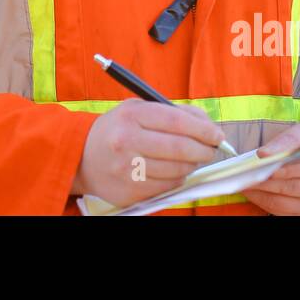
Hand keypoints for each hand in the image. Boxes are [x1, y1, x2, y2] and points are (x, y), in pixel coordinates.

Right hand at [71, 101, 228, 206]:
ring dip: (192, 165)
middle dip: (204, 149)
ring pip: (177, 170)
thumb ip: (173, 112)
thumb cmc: (117, 129)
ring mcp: (127, 169)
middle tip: (211, 149)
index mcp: (130, 115)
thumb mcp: (137, 109)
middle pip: (180, 147)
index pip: (176, 121)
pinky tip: (173, 171)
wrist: (82, 156)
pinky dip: (177, 179)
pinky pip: (167, 187)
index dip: (203, 129)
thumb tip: (208, 125)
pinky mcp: (129, 190)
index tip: (217, 135)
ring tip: (191, 159)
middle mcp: (126, 141)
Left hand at [241, 120, 299, 214]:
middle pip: (290, 186)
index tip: (260, 157)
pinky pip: (280, 210)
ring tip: (241, 180)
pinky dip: (262, 200)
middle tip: (240, 171)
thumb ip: (288, 140)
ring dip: (258, 191)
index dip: (282, 164)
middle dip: (263, 178)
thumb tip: (264, 154)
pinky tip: (250, 189)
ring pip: (282, 201)